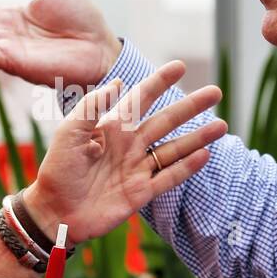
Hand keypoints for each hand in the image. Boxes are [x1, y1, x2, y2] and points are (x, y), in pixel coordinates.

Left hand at [23, 60, 225, 246]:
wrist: (54, 212)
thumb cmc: (58, 170)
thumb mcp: (70, 133)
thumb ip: (92, 107)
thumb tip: (117, 82)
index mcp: (112, 128)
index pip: (140, 99)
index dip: (159, 82)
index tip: (179, 66)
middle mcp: (129, 145)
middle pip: (166, 121)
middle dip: (190, 107)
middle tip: (215, 92)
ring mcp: (137, 169)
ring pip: (174, 149)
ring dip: (197, 138)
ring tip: (222, 126)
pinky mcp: (140, 193)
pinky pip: (168, 177)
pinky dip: (186, 168)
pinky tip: (205, 155)